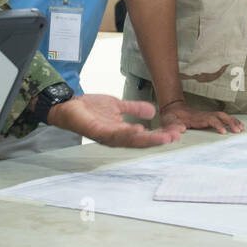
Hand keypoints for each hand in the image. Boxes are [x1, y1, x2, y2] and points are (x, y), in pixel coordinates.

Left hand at [47, 93, 183, 147]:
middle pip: (141, 142)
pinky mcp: (97, 132)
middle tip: (175, 137)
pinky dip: (127, 134)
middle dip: (159, 140)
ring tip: (163, 137)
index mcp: (122, 132)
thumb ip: (134, 108)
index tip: (177, 132)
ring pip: (130, 140)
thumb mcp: (117, 105)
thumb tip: (153, 111)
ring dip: (148, 139)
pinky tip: (138, 131)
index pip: (146, 136)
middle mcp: (116, 138)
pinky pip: (114, 135)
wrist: (69, 104)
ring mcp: (107, 136)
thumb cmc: (90, 108)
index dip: (161, 135)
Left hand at [159, 100, 243, 133]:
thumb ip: (174, 126)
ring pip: (223, 116)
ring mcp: (208, 115)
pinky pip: (223, 118)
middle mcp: (204, 115)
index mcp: (196, 118)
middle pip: (220, 116)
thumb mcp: (169, 122)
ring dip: (233, 121)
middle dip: (230, 123)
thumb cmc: (171, 117)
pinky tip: (239, 126)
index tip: (223, 132)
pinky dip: (232, 121)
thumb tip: (181, 129)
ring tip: (242, 129)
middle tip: (238, 131)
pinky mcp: (210, 117)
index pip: (209, 120)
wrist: (173, 108)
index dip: (217, 125)